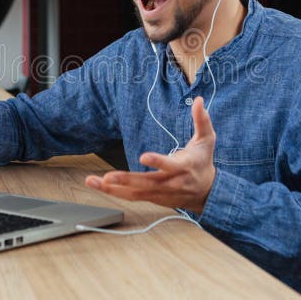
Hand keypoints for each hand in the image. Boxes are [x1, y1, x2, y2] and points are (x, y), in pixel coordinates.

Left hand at [85, 96, 216, 213]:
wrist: (206, 192)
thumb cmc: (203, 162)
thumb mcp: (207, 139)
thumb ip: (202, 120)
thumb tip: (198, 100)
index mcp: (183, 167)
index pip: (169, 165)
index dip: (157, 162)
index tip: (143, 157)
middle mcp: (170, 182)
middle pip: (146, 183)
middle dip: (126, 180)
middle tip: (108, 176)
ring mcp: (160, 193)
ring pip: (135, 193)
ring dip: (112, 189)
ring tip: (93, 181)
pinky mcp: (152, 198)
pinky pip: (132, 197)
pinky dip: (115, 193)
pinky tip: (99, 186)